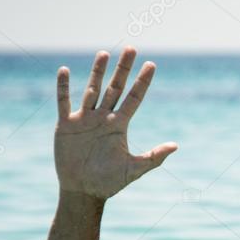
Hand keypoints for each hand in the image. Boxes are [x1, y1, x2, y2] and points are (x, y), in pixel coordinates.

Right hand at [55, 47, 176, 199]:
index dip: (143, 82)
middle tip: (132, 48)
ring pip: (92, 89)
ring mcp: (84, 119)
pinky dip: (64, 87)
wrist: (83, 191)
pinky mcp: (66, 125)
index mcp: (120, 125)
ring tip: (104, 53)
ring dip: (97, 72)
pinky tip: (65, 70)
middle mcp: (103, 117)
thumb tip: (175, 146)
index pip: (134, 98)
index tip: (152, 65)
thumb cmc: (109, 182)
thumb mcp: (134, 169)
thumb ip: (153, 157)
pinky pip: (64, 102)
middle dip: (123, 69)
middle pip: (115, 87)